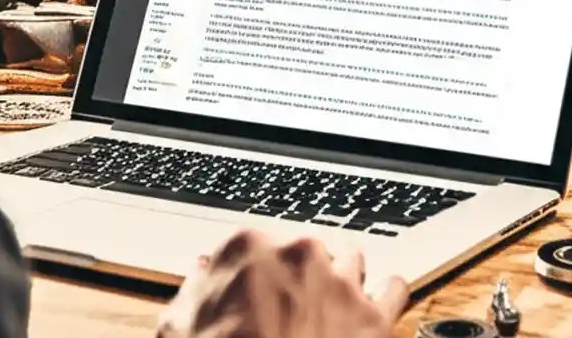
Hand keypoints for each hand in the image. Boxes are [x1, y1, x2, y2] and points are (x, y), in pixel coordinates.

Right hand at [157, 229, 408, 337]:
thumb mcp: (177, 328)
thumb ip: (194, 289)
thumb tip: (202, 271)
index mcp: (248, 247)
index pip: (254, 242)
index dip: (253, 270)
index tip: (251, 288)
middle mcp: (299, 254)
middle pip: (305, 249)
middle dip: (299, 274)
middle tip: (287, 307)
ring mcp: (341, 283)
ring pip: (351, 261)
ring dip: (341, 279)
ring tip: (330, 305)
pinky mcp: (374, 317)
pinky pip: (393, 287)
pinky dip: (385, 295)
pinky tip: (373, 308)